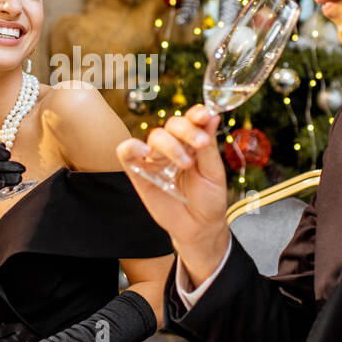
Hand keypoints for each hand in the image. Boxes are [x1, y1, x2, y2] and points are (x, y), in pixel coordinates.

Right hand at [116, 104, 231, 282]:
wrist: (199, 227)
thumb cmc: (209, 199)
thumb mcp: (215, 172)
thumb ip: (209, 145)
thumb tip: (212, 116)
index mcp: (192, 143)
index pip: (190, 120)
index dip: (196, 114)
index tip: (205, 115)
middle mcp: (173, 147)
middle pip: (173, 125)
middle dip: (187, 130)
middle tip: (201, 144)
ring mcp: (155, 159)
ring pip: (156, 137)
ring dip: (171, 144)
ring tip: (185, 163)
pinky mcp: (139, 173)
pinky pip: (126, 153)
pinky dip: (132, 147)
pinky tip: (145, 152)